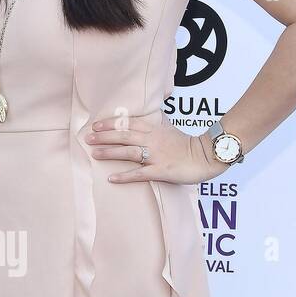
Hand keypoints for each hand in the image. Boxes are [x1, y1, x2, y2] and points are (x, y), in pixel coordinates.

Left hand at [84, 113, 230, 183]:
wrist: (208, 156)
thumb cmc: (190, 145)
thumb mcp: (172, 130)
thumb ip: (159, 125)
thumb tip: (151, 118)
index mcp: (155, 129)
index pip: (129, 123)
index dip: (111, 124)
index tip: (96, 125)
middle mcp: (153, 140)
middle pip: (124, 135)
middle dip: (105, 136)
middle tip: (87, 138)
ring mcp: (156, 155)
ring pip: (129, 152)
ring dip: (110, 152)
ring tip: (94, 154)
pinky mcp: (161, 170)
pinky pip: (140, 173)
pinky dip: (125, 176)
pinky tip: (111, 178)